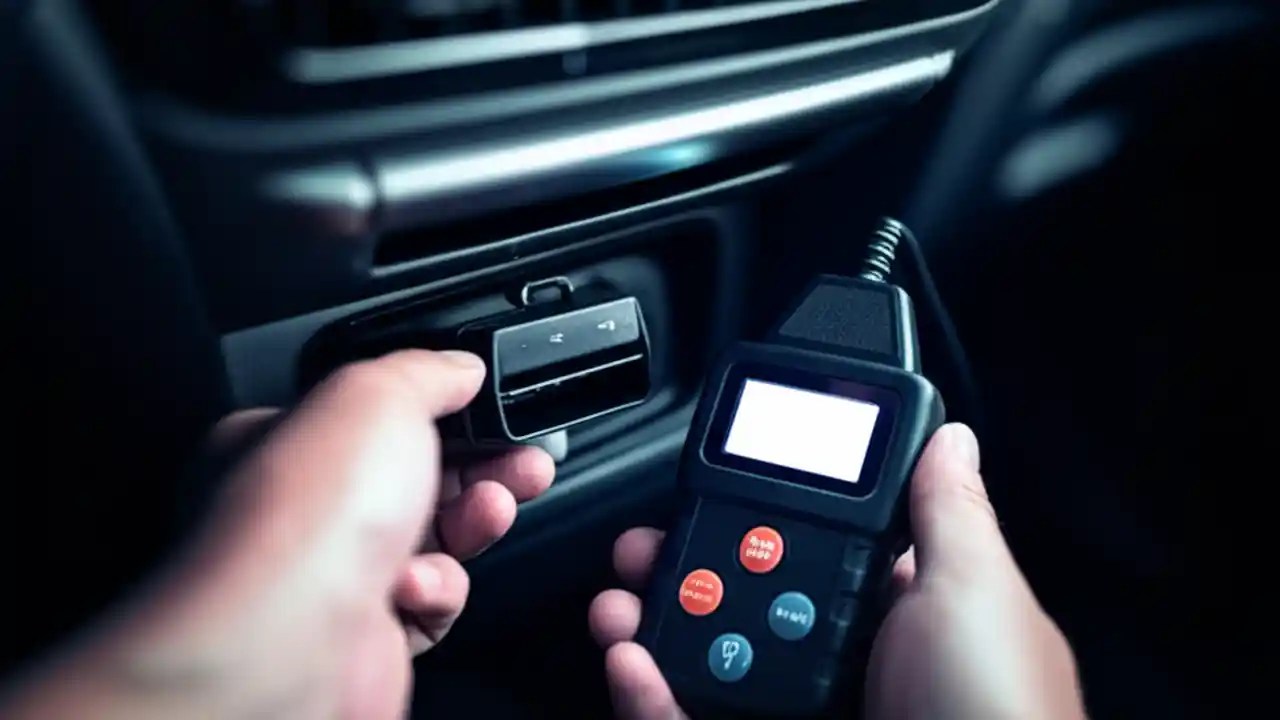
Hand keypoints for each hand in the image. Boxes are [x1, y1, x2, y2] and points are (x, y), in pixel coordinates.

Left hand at [1, 350, 553, 718]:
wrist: (291, 644)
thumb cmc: (303, 519)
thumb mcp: (375, 394)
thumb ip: (426, 372)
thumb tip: (460, 367)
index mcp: (287, 439)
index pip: (379, 414)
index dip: (446, 408)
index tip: (496, 407)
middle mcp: (305, 509)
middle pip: (418, 475)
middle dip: (481, 466)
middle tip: (522, 461)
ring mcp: (334, 574)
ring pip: (433, 539)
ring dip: (471, 522)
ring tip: (490, 509)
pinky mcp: (366, 635)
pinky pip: (430, 602)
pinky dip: (440, 589)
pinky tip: (421, 582)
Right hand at [588, 423, 1085, 719]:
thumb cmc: (996, 714)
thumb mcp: (977, 596)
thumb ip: (947, 517)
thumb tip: (950, 440)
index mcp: (903, 619)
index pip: (816, 552)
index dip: (758, 521)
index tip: (709, 495)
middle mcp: (847, 669)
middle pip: (746, 607)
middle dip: (683, 572)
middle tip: (638, 549)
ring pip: (705, 666)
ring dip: (649, 628)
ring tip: (617, 606)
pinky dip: (648, 698)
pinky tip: (631, 665)